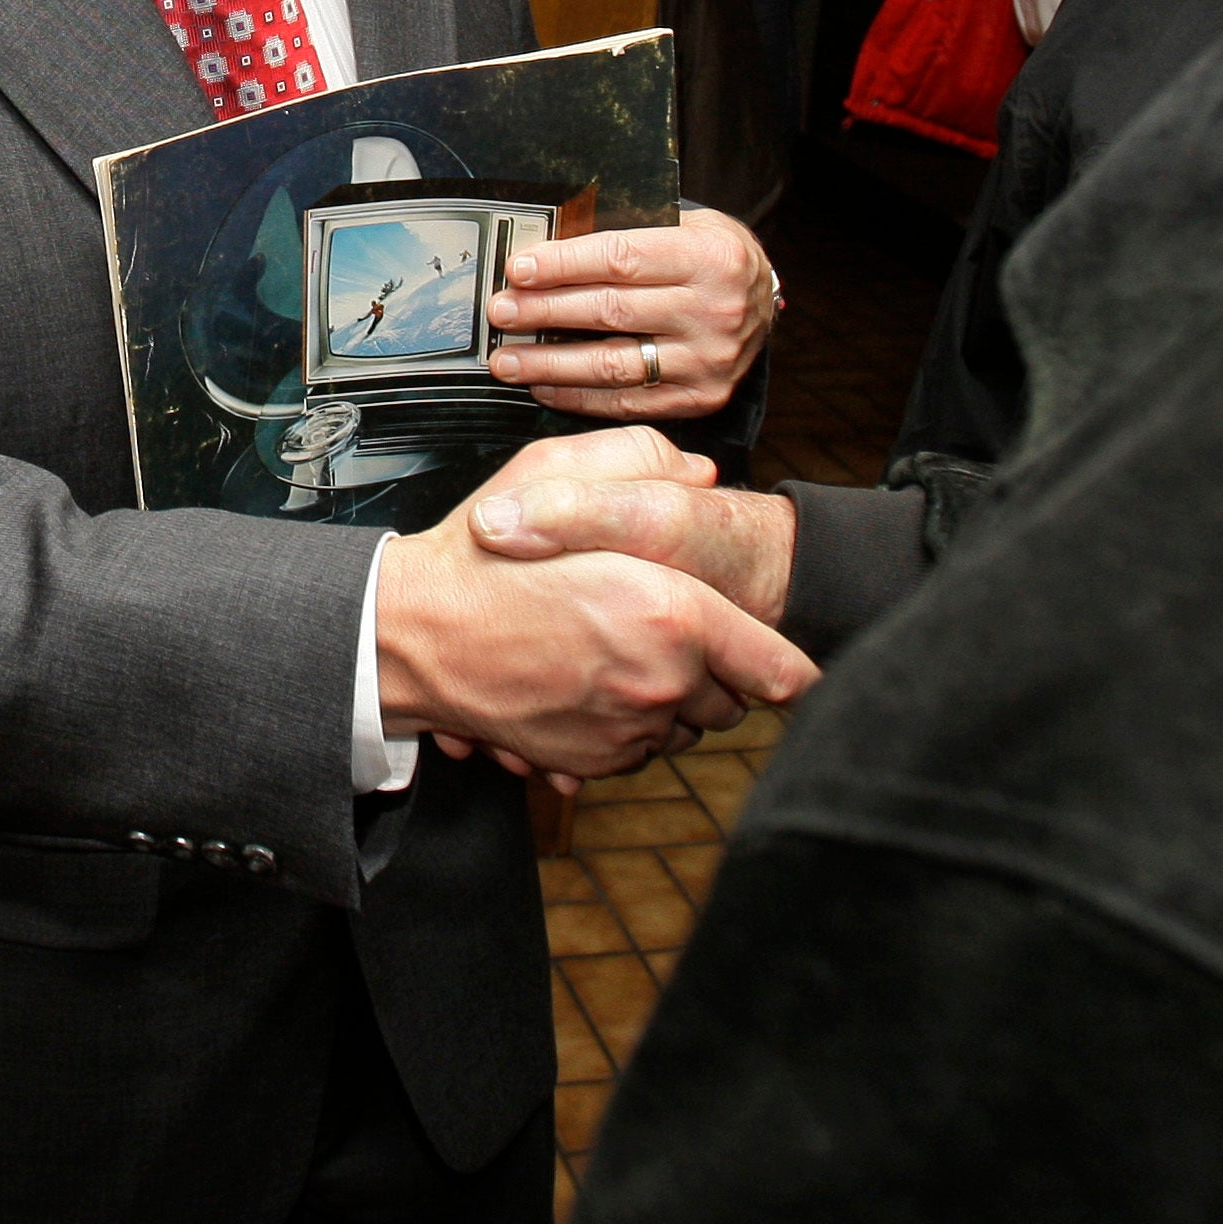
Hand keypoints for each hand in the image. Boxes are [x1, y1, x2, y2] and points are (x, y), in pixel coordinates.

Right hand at [379, 428, 816, 789]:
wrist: (415, 633)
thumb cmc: (485, 556)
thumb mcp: (563, 472)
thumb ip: (646, 461)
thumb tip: (699, 472)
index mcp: (671, 616)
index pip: (775, 667)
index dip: (796, 669)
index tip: (807, 672)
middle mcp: (657, 684)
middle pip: (730, 701)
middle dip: (716, 670)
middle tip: (672, 630)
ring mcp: (622, 732)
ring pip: (683, 728)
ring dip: (670, 698)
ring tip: (622, 651)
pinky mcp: (587, 762)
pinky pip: (635, 751)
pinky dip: (626, 723)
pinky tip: (590, 679)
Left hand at [485, 211, 774, 418]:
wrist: (763, 302)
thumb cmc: (711, 256)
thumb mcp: (687, 224)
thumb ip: (630, 233)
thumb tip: (549, 243)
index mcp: (709, 257)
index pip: (622, 258)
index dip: (564, 264)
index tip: (519, 269)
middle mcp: (714, 311)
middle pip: (611, 312)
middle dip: (545, 311)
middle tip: (501, 312)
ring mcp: (708, 360)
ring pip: (614, 364)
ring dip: (551, 363)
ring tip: (508, 359)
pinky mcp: (701, 398)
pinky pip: (628, 401)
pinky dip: (579, 396)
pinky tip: (545, 387)